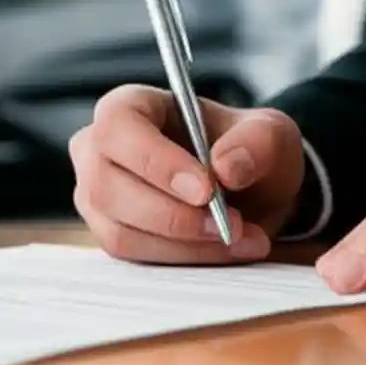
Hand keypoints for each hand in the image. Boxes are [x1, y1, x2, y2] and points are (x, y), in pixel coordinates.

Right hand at [69, 85, 305, 263]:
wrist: (246, 191)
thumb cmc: (243, 151)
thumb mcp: (269, 134)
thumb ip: (257, 142)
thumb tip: (226, 168)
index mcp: (129, 107)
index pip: (119, 127)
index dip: (156, 160)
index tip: (205, 190)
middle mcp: (98, 149)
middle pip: (109, 185)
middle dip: (174, 215)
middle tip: (230, 224)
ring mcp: (96, 194)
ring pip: (120, 229)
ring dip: (183, 243)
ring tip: (236, 238)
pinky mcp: (108, 231)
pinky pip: (132, 255)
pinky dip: (180, 257)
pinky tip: (218, 248)